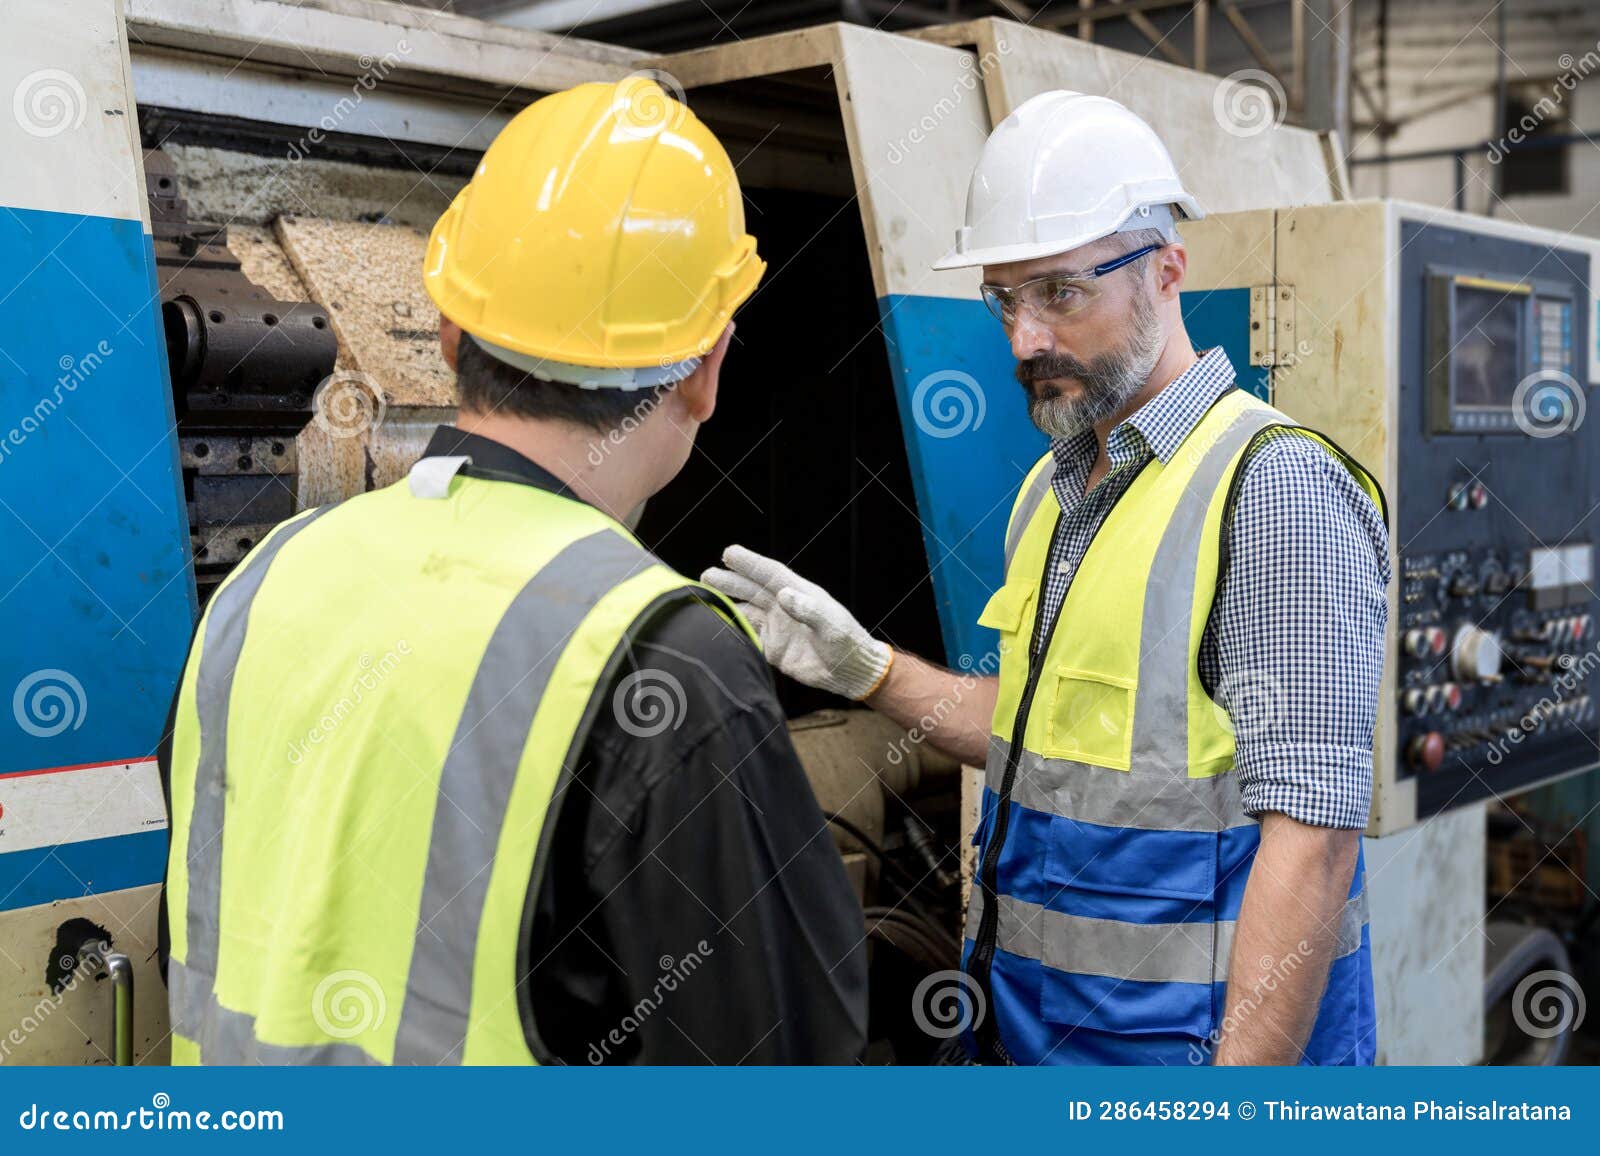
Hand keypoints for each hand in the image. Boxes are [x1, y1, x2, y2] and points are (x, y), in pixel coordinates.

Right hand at [701, 545, 892, 699]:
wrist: (851, 672)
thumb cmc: (848, 643)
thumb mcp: (832, 626)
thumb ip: (809, 610)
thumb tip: (784, 594)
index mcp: (799, 593)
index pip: (770, 574)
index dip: (749, 563)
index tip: (729, 553)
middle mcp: (784, 606)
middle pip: (752, 590)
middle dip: (729, 582)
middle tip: (706, 575)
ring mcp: (777, 627)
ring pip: (746, 611)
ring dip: (726, 605)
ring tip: (703, 598)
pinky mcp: (773, 648)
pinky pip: (748, 637)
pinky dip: (733, 632)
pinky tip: (716, 629)